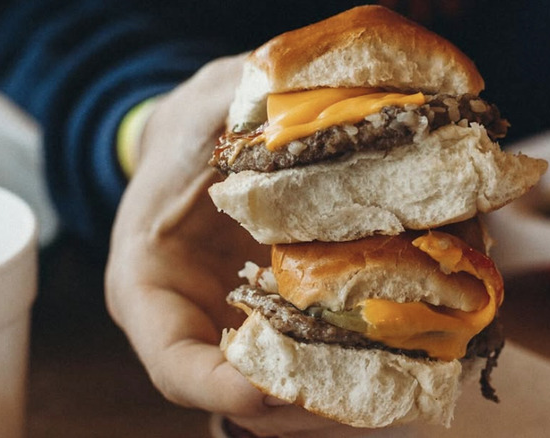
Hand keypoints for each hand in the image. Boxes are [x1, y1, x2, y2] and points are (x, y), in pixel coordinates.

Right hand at [105, 55, 363, 437]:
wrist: (204, 143)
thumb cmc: (193, 129)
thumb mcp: (204, 108)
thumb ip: (232, 106)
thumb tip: (291, 107)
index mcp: (150, 285)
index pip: (173, 362)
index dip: (217, 386)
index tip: (271, 387)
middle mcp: (193, 322)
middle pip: (237, 394)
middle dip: (298, 406)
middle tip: (364, 397)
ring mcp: (236, 328)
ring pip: (278, 393)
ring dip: (334, 402)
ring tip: (394, 389)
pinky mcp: (275, 321)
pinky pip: (307, 364)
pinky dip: (349, 373)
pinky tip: (399, 360)